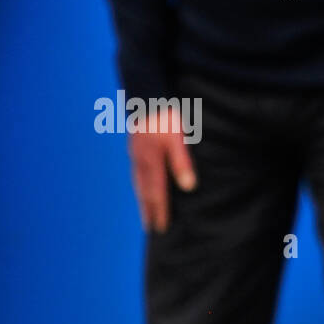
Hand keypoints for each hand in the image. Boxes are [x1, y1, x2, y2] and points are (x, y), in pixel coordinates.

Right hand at [128, 106, 196, 232]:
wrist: (146, 95)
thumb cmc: (165, 117)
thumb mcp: (178, 139)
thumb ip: (182, 163)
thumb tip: (188, 188)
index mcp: (151, 162)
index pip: (157, 193)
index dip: (160, 211)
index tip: (162, 228)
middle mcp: (140, 160)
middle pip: (144, 191)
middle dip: (149, 210)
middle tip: (151, 228)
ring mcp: (135, 153)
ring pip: (138, 182)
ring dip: (142, 199)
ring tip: (146, 212)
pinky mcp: (136, 146)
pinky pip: (137, 171)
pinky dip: (139, 184)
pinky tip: (142, 185)